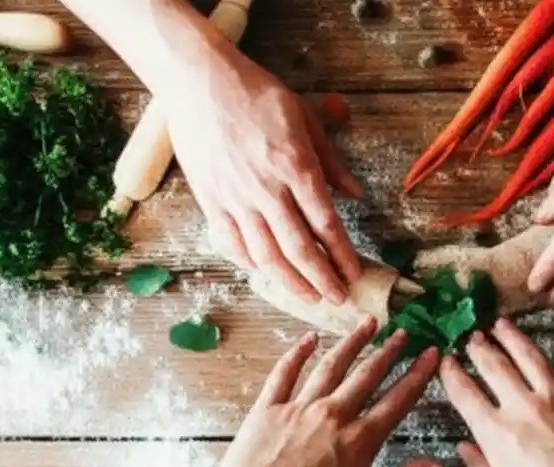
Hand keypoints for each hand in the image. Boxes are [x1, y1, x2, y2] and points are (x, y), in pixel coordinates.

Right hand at [167, 41, 362, 303]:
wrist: (199, 81)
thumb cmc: (256, 94)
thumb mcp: (305, 118)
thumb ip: (330, 161)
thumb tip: (354, 194)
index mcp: (295, 167)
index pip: (326, 223)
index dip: (343, 255)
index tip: (354, 274)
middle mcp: (266, 189)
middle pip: (299, 248)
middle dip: (321, 279)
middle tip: (337, 298)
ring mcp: (235, 198)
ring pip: (266, 254)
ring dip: (290, 281)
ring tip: (308, 297)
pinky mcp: (210, 199)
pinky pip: (231, 242)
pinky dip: (249, 262)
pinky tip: (264, 272)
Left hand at [213, 319, 440, 466]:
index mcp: (357, 442)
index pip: (397, 401)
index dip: (418, 376)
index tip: (432, 355)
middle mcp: (331, 417)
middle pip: (366, 375)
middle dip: (388, 352)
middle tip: (404, 333)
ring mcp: (297, 409)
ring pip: (330, 366)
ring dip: (352, 343)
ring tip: (368, 324)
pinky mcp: (267, 410)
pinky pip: (285, 373)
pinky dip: (299, 353)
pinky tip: (310, 338)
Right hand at [437, 318, 553, 466]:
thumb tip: (465, 447)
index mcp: (497, 433)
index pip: (466, 394)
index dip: (451, 374)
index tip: (446, 362)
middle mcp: (525, 407)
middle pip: (495, 367)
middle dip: (480, 349)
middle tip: (472, 337)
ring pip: (532, 357)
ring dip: (514, 338)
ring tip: (503, 325)